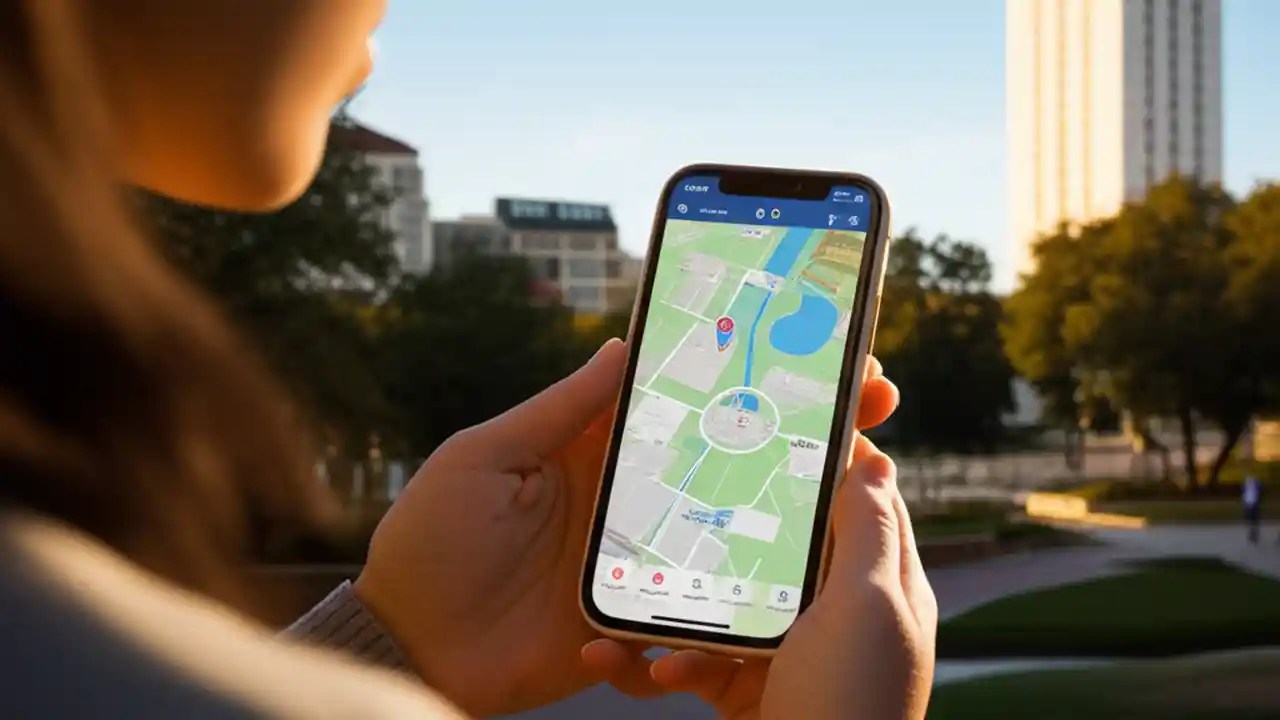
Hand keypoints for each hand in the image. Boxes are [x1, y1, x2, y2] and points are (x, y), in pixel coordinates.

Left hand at [356, 340, 900, 715]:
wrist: (412, 643)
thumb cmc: (433, 541)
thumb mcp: (487, 457)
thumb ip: (558, 408)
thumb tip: (625, 344)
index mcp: (595, 447)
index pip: (684, 398)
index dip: (742, 368)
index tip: (807, 340)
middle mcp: (632, 495)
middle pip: (728, 452)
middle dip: (798, 423)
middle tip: (868, 395)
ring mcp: (644, 554)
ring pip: (734, 520)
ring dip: (794, 498)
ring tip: (858, 470)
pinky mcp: (644, 611)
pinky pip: (705, 597)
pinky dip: (746, 585)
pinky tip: (802, 562)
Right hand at [595, 436, 936, 719]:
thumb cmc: (852, 704)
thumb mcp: (868, 607)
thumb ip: (868, 532)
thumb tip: (875, 457)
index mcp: (875, 587)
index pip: (855, 501)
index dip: (821, 456)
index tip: (769, 419)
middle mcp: (832, 616)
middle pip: (775, 543)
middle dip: (721, 523)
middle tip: (672, 486)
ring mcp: (786, 654)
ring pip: (721, 603)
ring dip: (670, 602)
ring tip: (626, 597)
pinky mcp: (744, 690)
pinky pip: (693, 660)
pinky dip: (657, 662)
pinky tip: (629, 663)